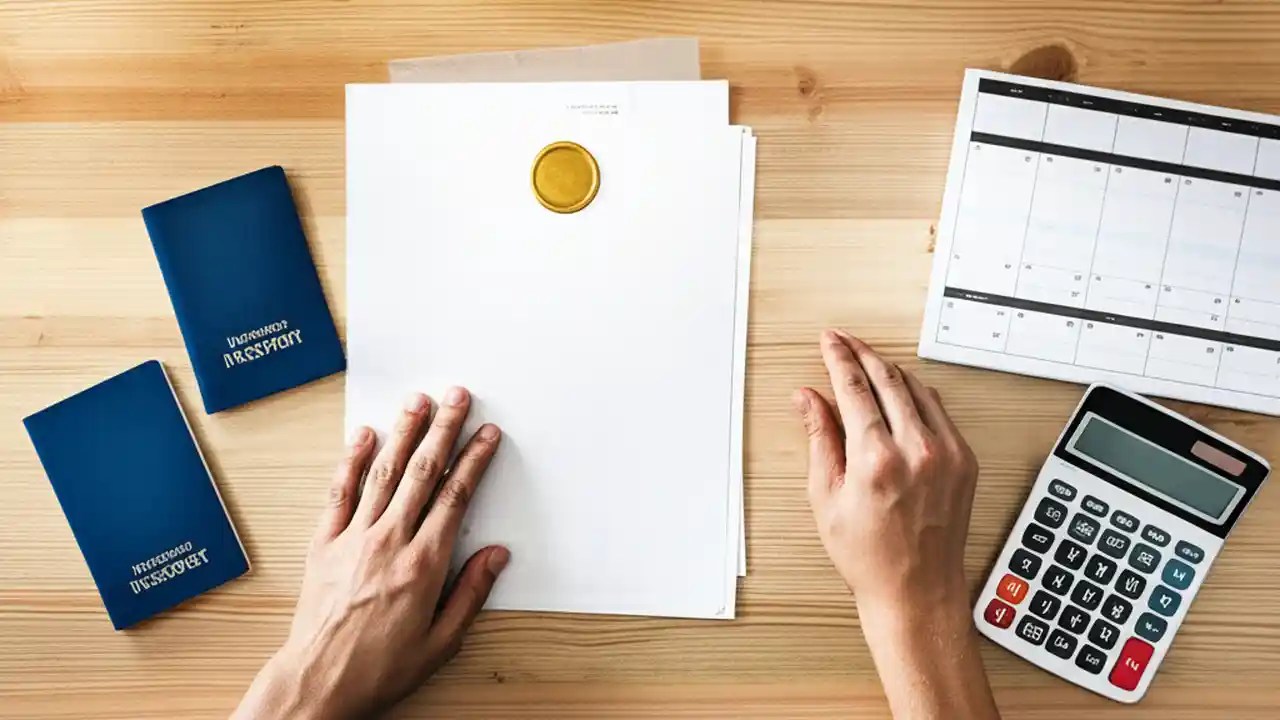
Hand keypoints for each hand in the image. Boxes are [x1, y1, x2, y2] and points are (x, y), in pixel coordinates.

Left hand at [234, 388, 508, 719]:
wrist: (318, 683)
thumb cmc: (380, 669)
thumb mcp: (442, 642)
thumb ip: (471, 593)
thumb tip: (496, 554)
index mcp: (424, 565)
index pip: (455, 497)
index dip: (474, 460)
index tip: (487, 435)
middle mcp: (389, 542)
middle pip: (422, 473)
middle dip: (443, 430)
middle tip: (457, 397)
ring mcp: (353, 539)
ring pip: (384, 473)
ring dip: (403, 433)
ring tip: (417, 402)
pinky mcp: (324, 544)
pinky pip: (339, 493)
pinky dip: (352, 461)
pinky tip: (364, 436)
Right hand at [794, 330, 976, 614]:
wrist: (917, 591)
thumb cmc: (870, 557)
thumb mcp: (826, 498)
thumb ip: (819, 438)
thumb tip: (808, 399)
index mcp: (876, 459)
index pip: (853, 388)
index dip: (838, 358)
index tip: (829, 342)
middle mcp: (917, 450)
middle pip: (887, 378)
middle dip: (862, 353)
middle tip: (845, 342)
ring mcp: (946, 454)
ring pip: (917, 388)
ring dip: (890, 369)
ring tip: (868, 363)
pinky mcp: (964, 460)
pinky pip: (939, 411)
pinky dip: (916, 394)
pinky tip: (900, 393)